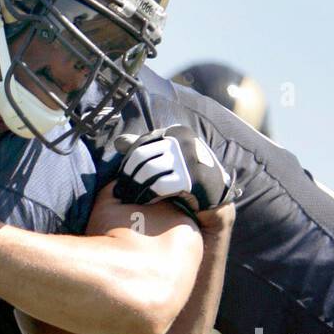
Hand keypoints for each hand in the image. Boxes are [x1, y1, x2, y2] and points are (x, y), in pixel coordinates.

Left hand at [113, 125, 234, 213]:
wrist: (214, 192)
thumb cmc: (187, 173)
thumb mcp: (168, 155)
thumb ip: (145, 147)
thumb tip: (118, 142)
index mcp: (176, 132)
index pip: (140, 144)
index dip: (127, 162)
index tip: (121, 178)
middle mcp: (183, 141)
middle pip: (141, 157)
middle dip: (128, 177)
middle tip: (120, 192)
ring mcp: (188, 158)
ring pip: (148, 172)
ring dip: (135, 188)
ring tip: (129, 198)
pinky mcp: (192, 179)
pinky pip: (160, 187)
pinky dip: (149, 195)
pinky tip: (146, 201)